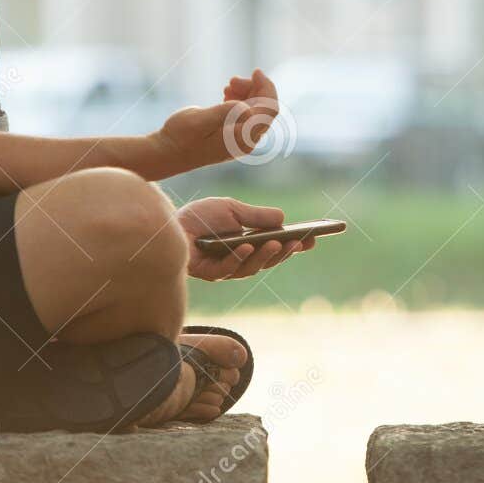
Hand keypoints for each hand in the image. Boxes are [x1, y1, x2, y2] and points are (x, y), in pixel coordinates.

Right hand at [152, 69, 280, 173]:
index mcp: (243, 137)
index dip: (268, 87)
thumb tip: (247, 108)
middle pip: (265, 109)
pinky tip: (226, 94)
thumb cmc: (180, 136)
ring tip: (226, 86)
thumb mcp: (200, 120)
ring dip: (246, 93)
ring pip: (256, 110)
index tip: (255, 71)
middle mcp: (246, 141)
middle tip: (231, 80)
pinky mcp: (231, 136)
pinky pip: (245, 115)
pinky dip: (240, 101)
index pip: (270, 110)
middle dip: (253, 88)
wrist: (165, 152)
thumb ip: (224, 113)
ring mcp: (239, 140)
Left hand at [175, 196, 314, 280]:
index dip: (295, 244)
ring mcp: (225, 268)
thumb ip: (256, 216)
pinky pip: (228, 268)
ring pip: (251, 268)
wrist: (169, 223)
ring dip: (266, 256)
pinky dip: (239, 257)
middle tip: (301, 242)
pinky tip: (247, 246)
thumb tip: (283, 219)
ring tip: (278, 243)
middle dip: (286, 252)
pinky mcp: (209, 273)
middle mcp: (240, 259)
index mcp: (248, 243)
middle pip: (268, 260)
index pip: (276, 246)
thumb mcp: (233, 209)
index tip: (314, 238)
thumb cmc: (200, 216)